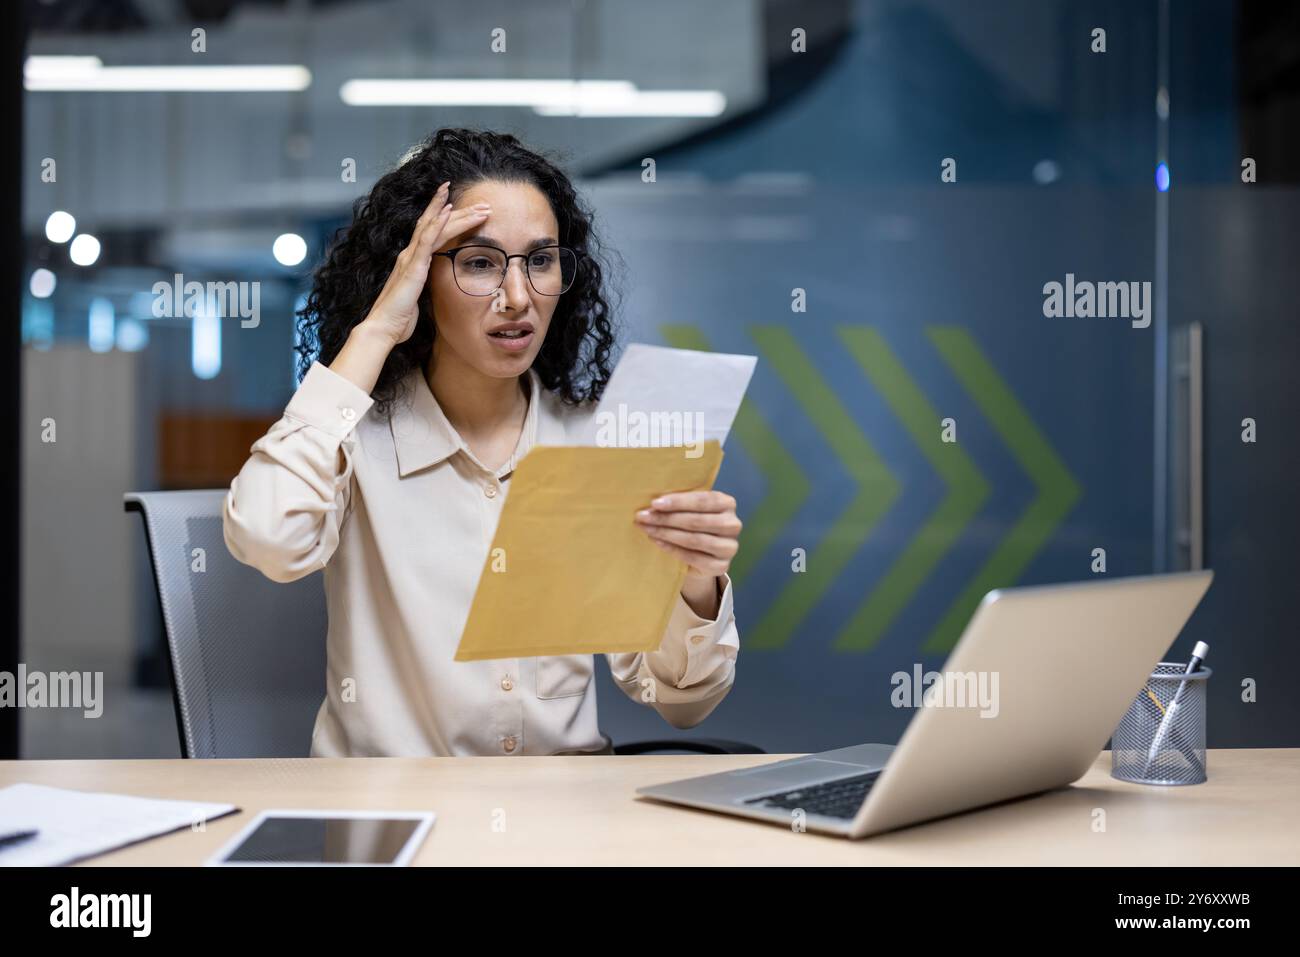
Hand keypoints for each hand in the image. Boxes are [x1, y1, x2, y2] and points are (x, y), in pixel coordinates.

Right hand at [358, 180, 491, 346]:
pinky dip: (438, 223)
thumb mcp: (417, 296)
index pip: (430, 232)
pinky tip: (448, 211)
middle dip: (456, 210)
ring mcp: (410, 258)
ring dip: (454, 212)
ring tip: (472, 200)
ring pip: (434, 226)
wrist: (384, 327)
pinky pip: (427, 240)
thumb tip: (435, 282)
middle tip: (480, 201)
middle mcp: (409, 254)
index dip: (444, 216)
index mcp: (412, 261)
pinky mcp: (413, 267)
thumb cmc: (399, 317)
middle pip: (434, 224)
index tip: (460, 204)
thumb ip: (424, 284)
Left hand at [634, 490, 740, 580]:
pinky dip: (673, 549)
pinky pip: (693, 557)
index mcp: (727, 504)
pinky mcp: (722, 566)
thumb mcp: (690, 509)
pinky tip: (657, 542)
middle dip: (666, 519)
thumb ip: (679, 504)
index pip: (702, 501)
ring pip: (694, 539)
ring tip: (648, 530)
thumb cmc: (693, 523)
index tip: (654, 503)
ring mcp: (729, 547)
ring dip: (667, 534)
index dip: (678, 502)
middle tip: (643, 517)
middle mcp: (733, 524)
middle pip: (696, 521)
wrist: (703, 554)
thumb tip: (653, 504)